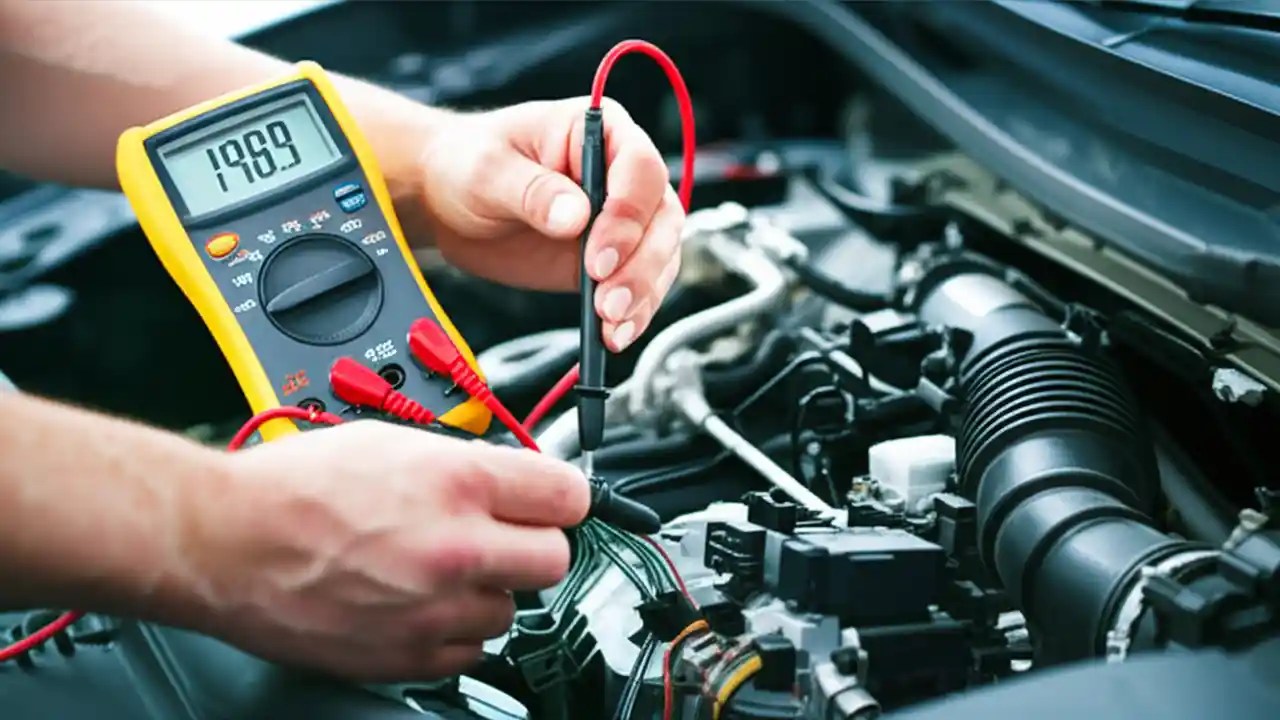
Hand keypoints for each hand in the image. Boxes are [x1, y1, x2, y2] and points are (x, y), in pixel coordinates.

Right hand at [168, 421, 588, 680]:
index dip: (562, 497)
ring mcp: (435, 608)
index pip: (568, 495)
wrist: (224, 541)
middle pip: (554, 560)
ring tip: (438, 570)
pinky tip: (419, 604)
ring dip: (487, 591)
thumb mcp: (390, 441)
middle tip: (501, 538)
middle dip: (532, 546)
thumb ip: (463, 462)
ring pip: (511, 610)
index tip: (555, 502)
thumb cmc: (291, 487)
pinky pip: (469, 650)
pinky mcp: (408, 655)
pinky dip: (453, 631)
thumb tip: (508, 480)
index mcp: (458, 482)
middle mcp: (457, 549)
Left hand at [411, 98, 684, 351]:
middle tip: (607, 301)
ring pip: (659, 256)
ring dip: (641, 294)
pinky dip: (633, 313)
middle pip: (660, 218)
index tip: (597, 256)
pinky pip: (640, 286)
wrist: (447, 200)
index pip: (639, 168)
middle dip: (640, 265)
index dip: (627, 214)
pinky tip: (614, 334)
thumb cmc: (467, 163)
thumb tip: (576, 217)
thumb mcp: (489, 169)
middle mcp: (620, 173)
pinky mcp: (610, 259)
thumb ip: (533, 191)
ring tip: (611, 325)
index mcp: (598, 131)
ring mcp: (620, 219)